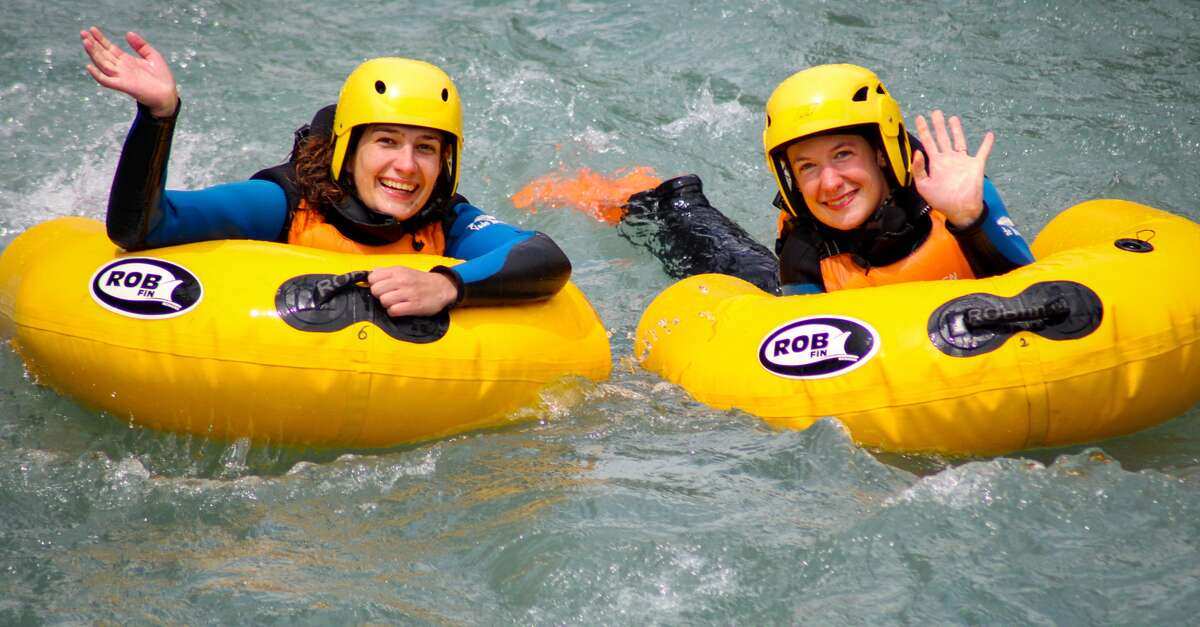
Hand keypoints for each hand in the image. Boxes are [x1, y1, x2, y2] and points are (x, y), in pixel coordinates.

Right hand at [80, 27, 177, 117]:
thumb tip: (128, 33)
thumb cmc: (162, 77)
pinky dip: (97, 75)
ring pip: (102, 63)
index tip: (92, 29)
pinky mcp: (123, 86)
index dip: (100, 39)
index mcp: (127, 61)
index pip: (109, 48)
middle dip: (93, 44)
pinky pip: (106, 81)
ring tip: (85, 42)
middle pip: (103, 54)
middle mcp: (121, 68)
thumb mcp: (152, 56)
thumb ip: (140, 45)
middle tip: (83, 32)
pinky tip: (90, 66)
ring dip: (93, 53)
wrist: (168, 95)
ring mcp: (121, 77)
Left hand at [368, 266, 457, 316]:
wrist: (442, 288)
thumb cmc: (421, 281)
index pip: (372, 277)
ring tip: (395, 303)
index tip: (381, 287)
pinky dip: (393, 312)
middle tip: (388, 296)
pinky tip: (399, 309)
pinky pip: (393, 311)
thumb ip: (388, 272)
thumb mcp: (404, 270)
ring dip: (387, 305)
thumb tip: (371, 275)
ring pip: (383, 301)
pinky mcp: (413, 306)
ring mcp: (408, 293)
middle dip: (379, 295)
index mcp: (397, 271)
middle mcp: (401, 281)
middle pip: (376, 290)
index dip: (374, 284)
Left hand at [911, 110, 993, 227]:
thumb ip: (918, 169)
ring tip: (952, 118)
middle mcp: (948, 159)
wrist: (960, 209)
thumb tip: (917, 152)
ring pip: (959, 140)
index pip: (928, 142)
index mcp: (936, 163)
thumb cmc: (941, 200)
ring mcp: (962, 161)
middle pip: (942, 137)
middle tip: (935, 112)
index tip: (919, 118)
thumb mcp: (923, 186)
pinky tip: (989, 135)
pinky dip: (986, 144)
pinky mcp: (975, 164)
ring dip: (956, 129)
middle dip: (938, 125)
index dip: (923, 130)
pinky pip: (983, 152)